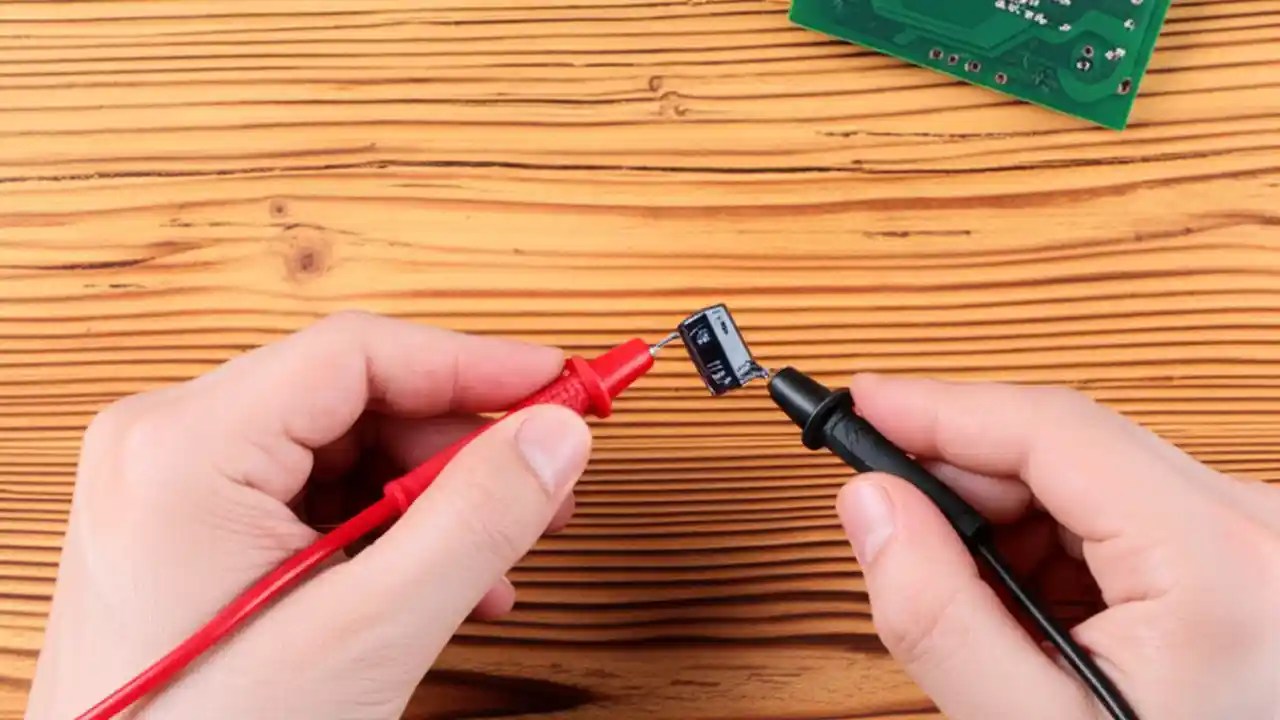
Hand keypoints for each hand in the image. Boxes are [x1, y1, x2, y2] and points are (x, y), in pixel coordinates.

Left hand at [29, 312, 590, 718]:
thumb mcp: (367, 633)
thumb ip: (475, 521)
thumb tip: (555, 436)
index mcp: (184, 448)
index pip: (358, 354)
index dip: (473, 363)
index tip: (557, 384)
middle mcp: (166, 447)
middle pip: (355, 400)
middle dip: (458, 448)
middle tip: (541, 482)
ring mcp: (174, 489)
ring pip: (343, 450)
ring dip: (431, 499)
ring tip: (490, 561)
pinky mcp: (193, 532)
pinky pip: (314, 497)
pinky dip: (386, 533)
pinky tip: (437, 582)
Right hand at [837, 375, 1279, 719]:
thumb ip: (939, 618)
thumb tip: (873, 502)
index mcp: (1215, 559)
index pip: (1051, 430)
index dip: (941, 408)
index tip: (863, 403)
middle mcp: (1252, 524)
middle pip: (1068, 443)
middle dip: (965, 479)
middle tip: (894, 523)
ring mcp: (1251, 533)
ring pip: (1087, 473)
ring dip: (1007, 517)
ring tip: (977, 600)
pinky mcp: (1239, 551)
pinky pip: (1118, 508)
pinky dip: (1052, 543)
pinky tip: (1033, 606)